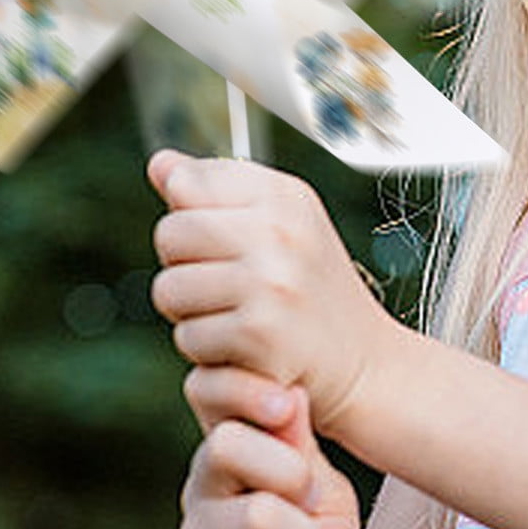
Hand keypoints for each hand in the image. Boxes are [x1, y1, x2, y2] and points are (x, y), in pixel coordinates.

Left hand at [147, 150, 397, 441]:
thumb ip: (216, 191)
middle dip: (181, 266)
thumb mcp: (278, 225)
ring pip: (169, 289)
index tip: (220, 240)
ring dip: (188, 314)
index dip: (190, 216)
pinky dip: (206, 350)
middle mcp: (279, 230)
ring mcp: (270, 282)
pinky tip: (242, 348)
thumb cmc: (311, 290)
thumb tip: (160, 164)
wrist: (367, 364)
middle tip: (220, 287)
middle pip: (170, 233)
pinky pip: (188, 337)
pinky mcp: (259, 333)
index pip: (186, 181)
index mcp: (283, 194)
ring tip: (232, 317)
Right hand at [178, 367, 361, 528]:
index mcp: (228, 449)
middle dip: (288, 471)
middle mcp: (203, 486)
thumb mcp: (322, 488)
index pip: (212, 397)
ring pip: (257, 514)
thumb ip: (300, 446)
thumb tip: (293, 389)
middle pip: (226, 446)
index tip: (287, 403)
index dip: (246, 391)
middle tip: (310, 499)